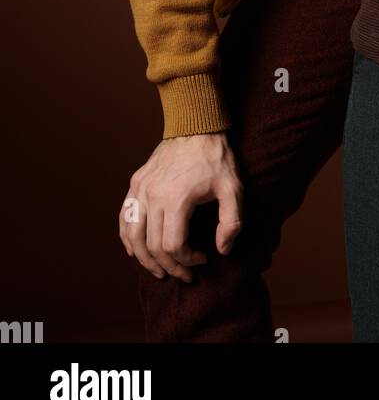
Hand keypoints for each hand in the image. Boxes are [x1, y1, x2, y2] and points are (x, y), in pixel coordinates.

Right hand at [119, 133, 243, 281]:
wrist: (196, 125)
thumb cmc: (216, 158)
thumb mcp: (233, 188)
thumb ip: (232, 221)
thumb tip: (223, 249)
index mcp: (176, 199)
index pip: (172, 246)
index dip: (187, 260)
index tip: (202, 258)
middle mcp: (153, 195)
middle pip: (152, 246)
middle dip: (169, 266)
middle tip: (184, 274)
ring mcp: (141, 189)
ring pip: (133, 237)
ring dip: (144, 259)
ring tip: (159, 270)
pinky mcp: (136, 183)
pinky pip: (124, 218)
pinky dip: (127, 239)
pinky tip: (136, 250)